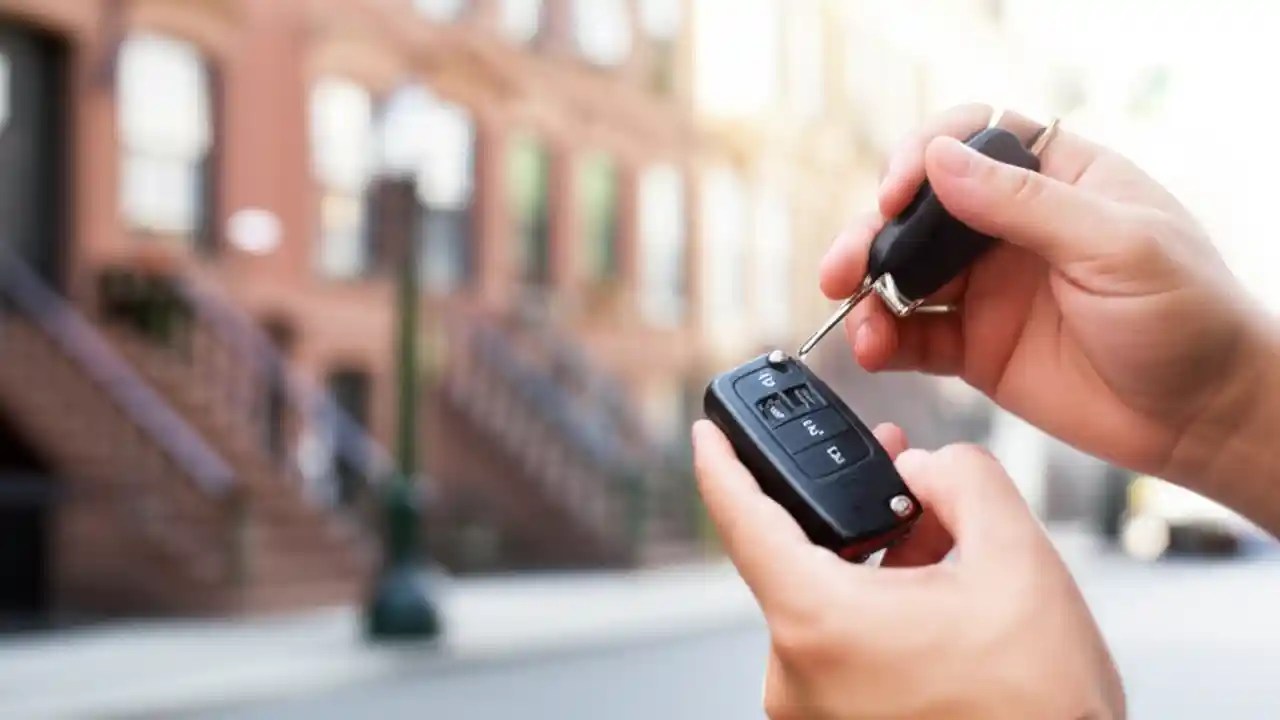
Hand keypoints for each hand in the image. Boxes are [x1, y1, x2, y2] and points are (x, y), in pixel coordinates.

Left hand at [692, 420, 1124, 719]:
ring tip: (941, 535)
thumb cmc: (1040, 707)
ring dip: (874, 561)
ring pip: (827, 602)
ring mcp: (813, 710)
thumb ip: (964, 482)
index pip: (741, 522)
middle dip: (851, 505)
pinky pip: (839, 646)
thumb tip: (925, 465)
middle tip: (897, 466)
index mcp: (819, 623)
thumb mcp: (1018, 562)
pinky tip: (930, 591)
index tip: (707, 433)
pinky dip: (874, 609)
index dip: (721, 464)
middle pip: (802, 558)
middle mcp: (797, 675)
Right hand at [819, 104, 1277, 523]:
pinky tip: (870, 347)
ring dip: (866, 286)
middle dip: (873, 230)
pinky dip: (882, 340)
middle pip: (920, 210)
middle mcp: (1012, 230)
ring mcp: (989, 289)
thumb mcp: (1116, 246)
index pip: (972, 142)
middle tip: (847, 262)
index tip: (898, 191)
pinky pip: (912, 337)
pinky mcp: (975, 347)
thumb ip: (1024, 204)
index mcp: (1056, 181)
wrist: (1203, 418)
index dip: (924, 155)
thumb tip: (939, 160)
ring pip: (904, 274)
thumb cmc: (1188, 318)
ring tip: (850, 306)